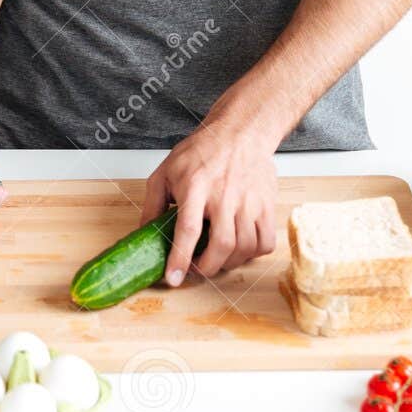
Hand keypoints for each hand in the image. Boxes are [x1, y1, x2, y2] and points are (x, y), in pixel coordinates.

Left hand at [140, 111, 278, 284]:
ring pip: (244, 248)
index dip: (179, 258)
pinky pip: (265, 242)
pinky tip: (239, 247)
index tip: (173, 278)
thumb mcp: (166, 171)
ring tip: (215, 258)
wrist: (240, 132)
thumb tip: (144, 233)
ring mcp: (249, 201)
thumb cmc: (203, 150)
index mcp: (195, 186)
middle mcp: (224, 196)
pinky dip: (252, 254)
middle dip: (206, 268)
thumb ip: (153, 203)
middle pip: (222, 246)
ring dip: (228, 263)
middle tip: (195, 269)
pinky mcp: (267, 205)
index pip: (188, 230)